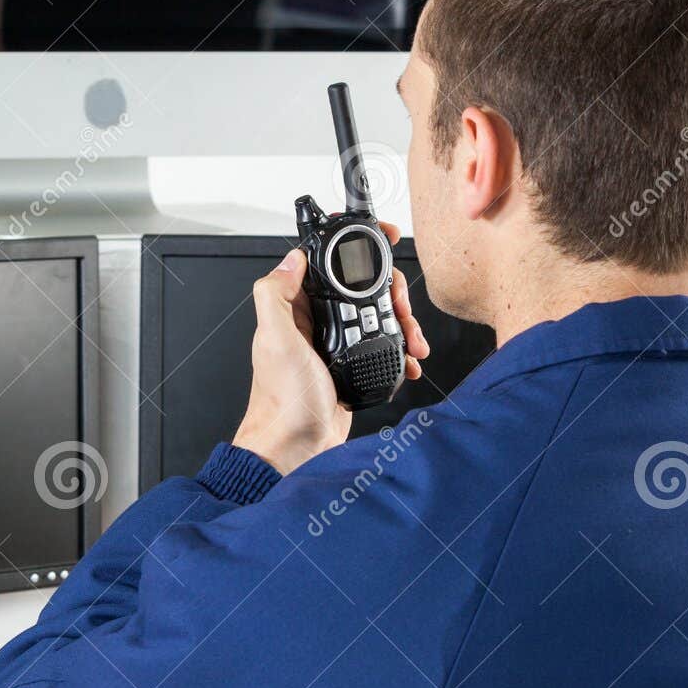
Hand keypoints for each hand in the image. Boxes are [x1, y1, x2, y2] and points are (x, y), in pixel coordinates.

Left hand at [232, 223, 429, 475]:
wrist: (297, 449)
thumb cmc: (282, 402)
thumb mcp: (274, 340)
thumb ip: (276, 294)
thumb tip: (293, 258)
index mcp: (294, 309)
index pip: (324, 264)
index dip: (351, 247)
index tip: (379, 237)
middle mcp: (315, 322)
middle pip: (361, 286)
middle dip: (390, 291)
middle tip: (402, 304)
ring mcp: (337, 343)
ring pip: (378, 314)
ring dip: (402, 321)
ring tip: (412, 337)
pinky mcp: (354, 365)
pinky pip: (384, 344)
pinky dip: (401, 348)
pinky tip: (408, 358)